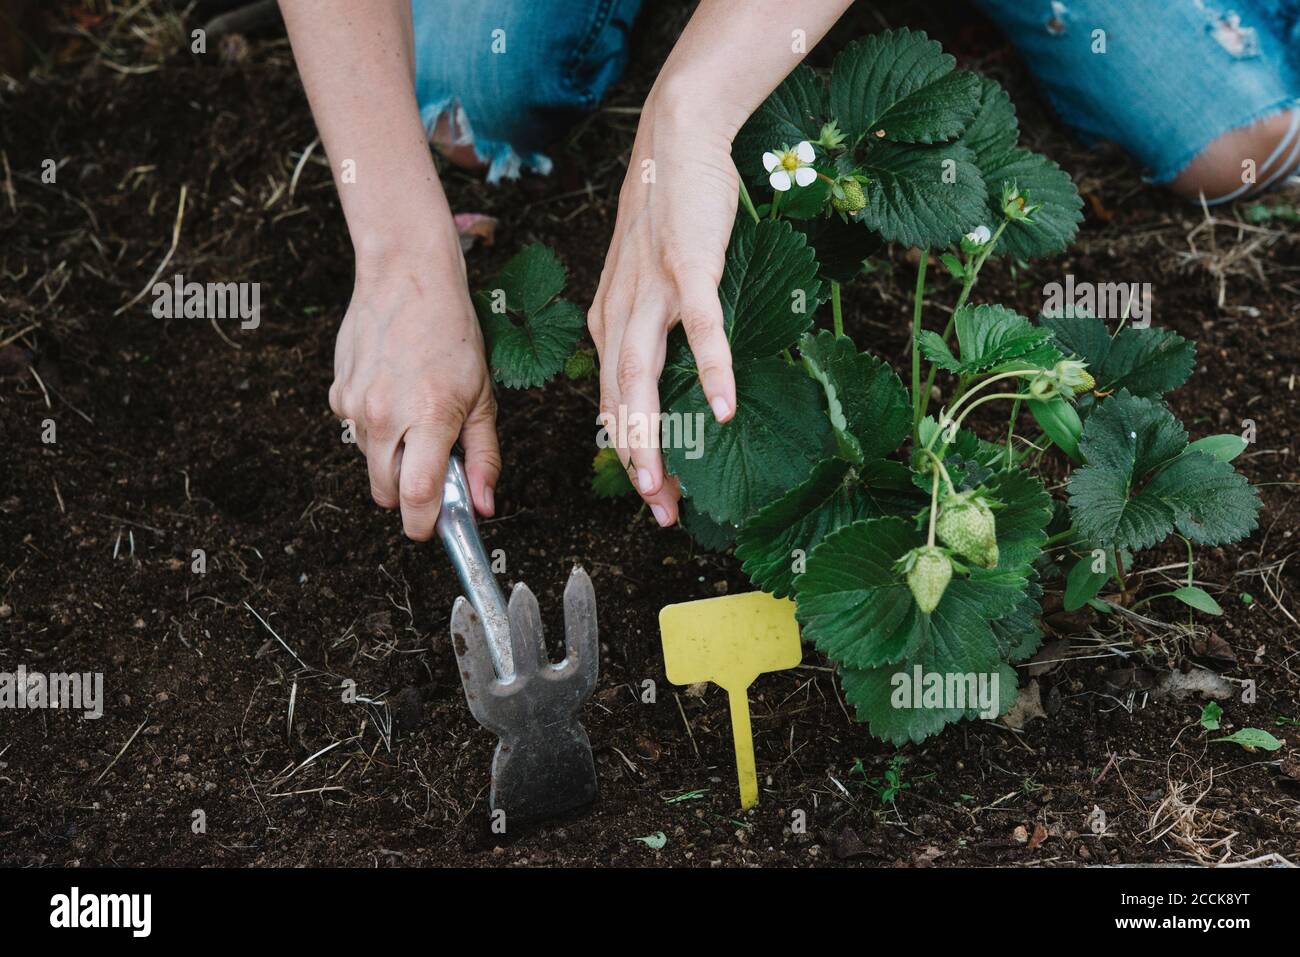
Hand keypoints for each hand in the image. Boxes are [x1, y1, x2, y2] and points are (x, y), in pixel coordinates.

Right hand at [330, 250, 499, 539]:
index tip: (432, 529)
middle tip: (433, 467)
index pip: (417, 497)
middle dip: (408, 496)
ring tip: (415, 414)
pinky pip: (354, 431)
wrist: (407, 278)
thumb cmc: (452, 334)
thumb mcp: (482, 397)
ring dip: (392, 457)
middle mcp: (385, 416)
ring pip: (370, 462)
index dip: (424, 525)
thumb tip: (482, 506)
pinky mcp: (337, 393)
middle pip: (386, 493)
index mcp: (429, 418)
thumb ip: (483, 456)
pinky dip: (373, 427)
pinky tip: (392, 392)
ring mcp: (356, 405)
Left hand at [588, 86, 739, 526]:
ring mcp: (652, 291)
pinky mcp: (688, 266)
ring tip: (663, 486)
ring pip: (643, 375)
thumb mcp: (647, 280)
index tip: (655, 499)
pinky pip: (700, 327)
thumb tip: (671, 377)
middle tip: (658, 514)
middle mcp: (621, 313)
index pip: (616, 400)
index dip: (633, 452)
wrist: (672, 142)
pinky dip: (710, 368)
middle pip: (622, 400)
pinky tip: (723, 408)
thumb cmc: (667, 215)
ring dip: (652, 434)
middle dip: (637, 462)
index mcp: (611, 321)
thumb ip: (651, 328)